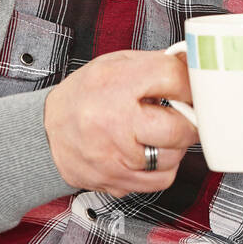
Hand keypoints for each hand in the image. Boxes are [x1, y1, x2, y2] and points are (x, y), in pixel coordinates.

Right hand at [43, 49, 197, 196]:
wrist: (46, 134)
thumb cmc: (86, 96)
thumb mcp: (116, 65)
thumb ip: (157, 63)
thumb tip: (196, 65)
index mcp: (114, 83)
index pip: (173, 79)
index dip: (191, 83)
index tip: (193, 88)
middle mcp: (113, 121)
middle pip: (179, 127)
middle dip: (190, 121)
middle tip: (184, 115)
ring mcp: (114, 155)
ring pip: (173, 156)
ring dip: (176, 145)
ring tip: (160, 132)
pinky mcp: (115, 180)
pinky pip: (162, 179)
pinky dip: (164, 166)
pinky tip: (151, 151)